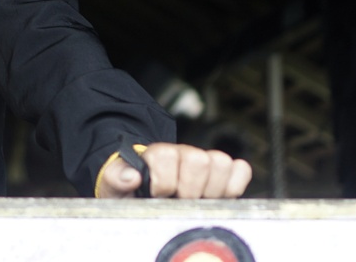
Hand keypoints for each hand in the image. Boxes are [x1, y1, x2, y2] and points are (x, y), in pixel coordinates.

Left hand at [97, 141, 251, 198]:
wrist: (146, 193)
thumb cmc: (131, 191)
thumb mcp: (114, 186)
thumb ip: (117, 178)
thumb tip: (132, 176)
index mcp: (157, 154)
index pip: (168, 155)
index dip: (164, 181)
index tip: (157, 194)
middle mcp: (183, 154)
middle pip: (199, 159)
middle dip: (190, 187)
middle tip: (181, 200)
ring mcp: (205, 162)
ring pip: (221, 162)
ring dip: (212, 188)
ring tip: (198, 200)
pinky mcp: (224, 174)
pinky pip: (241, 170)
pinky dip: (234, 185)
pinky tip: (217, 197)